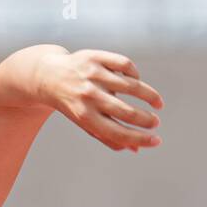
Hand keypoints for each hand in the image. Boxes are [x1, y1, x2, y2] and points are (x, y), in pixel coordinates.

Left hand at [37, 49, 162, 151]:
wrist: (49, 77)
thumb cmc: (74, 105)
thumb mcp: (86, 122)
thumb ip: (109, 136)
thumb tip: (137, 148)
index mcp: (85, 117)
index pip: (117, 132)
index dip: (139, 138)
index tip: (156, 141)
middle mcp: (88, 96)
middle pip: (126, 112)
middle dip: (146, 120)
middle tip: (155, 122)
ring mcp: (92, 75)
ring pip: (131, 86)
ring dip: (149, 96)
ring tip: (157, 103)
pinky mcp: (95, 57)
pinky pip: (125, 65)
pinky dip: (134, 74)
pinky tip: (137, 82)